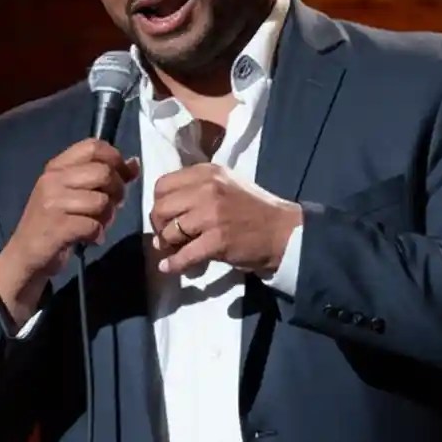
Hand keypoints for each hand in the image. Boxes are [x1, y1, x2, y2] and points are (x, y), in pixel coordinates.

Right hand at [0, 138, 140, 324]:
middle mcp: (53, 180)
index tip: (123, 176)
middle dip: (117, 191)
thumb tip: (134, 163)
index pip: (93, 146)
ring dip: (108, 217)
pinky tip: (90, 238)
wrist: (25, 255)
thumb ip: (101, 176)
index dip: (116, 159)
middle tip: (113, 207)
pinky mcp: (57, 228)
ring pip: (102, 201)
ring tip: (98, 225)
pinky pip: (94, 226)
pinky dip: (98, 235)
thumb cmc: (53, 222)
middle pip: (103, 173)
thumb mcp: (72, 193)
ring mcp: (53, 203)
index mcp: (56, 167)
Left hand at [150, 163, 301, 275]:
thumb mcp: (225, 185)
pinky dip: (174, 264)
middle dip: (158, 226)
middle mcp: (207, 188)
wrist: (283, 231)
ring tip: (173, 251)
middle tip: (166, 237)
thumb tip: (163, 211)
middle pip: (161, 208)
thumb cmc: (253, 210)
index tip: (166, 217)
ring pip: (169, 231)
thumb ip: (196, 190)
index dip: (158, 204)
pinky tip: (170, 268)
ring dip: (167, 245)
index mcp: (207, 173)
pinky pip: (184, 255)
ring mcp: (211, 214)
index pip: (162, 185)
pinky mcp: (217, 240)